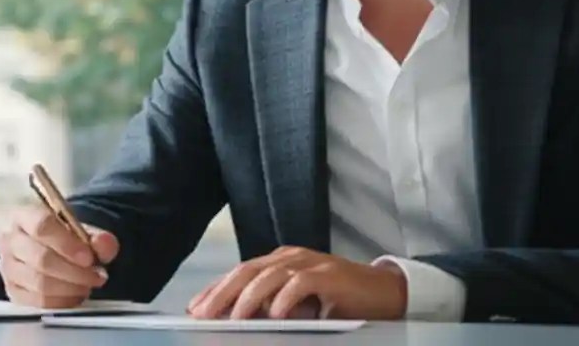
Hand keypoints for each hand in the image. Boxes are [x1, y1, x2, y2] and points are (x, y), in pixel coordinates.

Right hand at [0, 206, 119, 307]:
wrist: (49, 251)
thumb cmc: (64, 238)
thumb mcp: (84, 231)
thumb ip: (98, 237)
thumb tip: (103, 244)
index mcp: (24, 216)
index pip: (41, 226)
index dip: (67, 244)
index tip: (88, 258)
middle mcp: (10, 240)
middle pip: (41, 259)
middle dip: (75, 271)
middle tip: (97, 276)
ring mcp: (8, 267)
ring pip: (40, 283)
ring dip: (71, 288)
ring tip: (88, 285)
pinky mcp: (13, 291)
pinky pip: (38, 302)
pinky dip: (62, 301)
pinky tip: (76, 295)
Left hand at [186, 246, 407, 320]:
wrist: (383, 293)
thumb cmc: (337, 301)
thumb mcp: (297, 305)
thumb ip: (270, 306)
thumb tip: (236, 320)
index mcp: (279, 262)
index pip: (240, 273)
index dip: (216, 289)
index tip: (195, 308)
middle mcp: (290, 257)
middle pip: (248, 271)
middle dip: (223, 293)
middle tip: (204, 314)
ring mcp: (310, 263)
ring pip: (270, 276)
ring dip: (250, 298)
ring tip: (235, 318)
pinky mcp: (329, 274)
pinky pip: (301, 283)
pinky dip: (286, 298)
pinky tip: (275, 314)